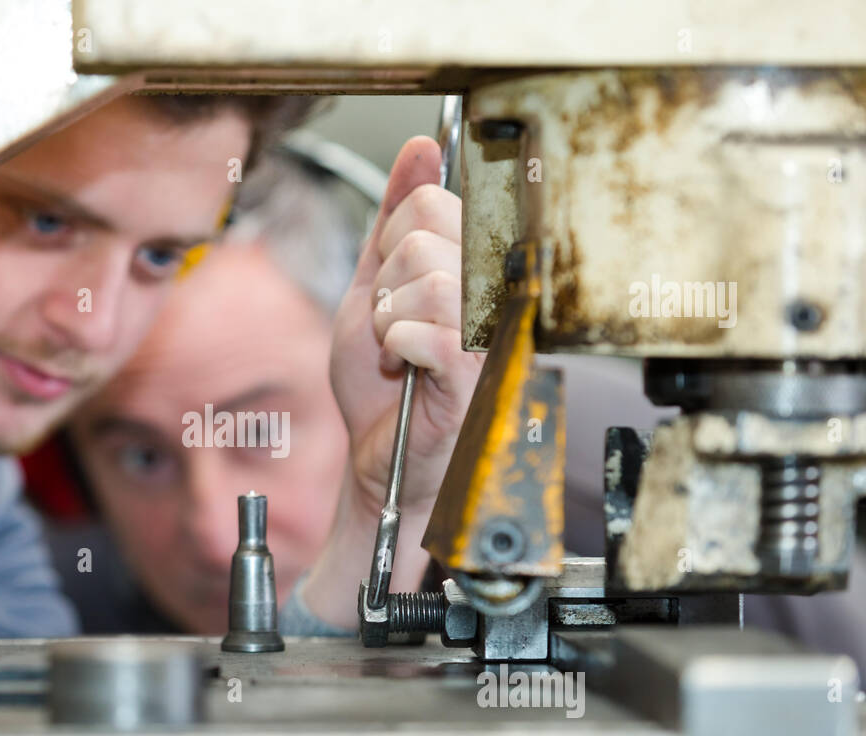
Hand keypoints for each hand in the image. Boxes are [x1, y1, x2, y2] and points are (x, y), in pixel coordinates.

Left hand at [332, 134, 482, 513]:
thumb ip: (392, 220)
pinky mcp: (480, 373)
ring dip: (390, 320)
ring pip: (429, 279)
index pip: (429, 202)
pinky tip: (405, 370)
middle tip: (393, 325)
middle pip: (425, 234)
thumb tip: (420, 149)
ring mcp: (492, 331)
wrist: (376, 456)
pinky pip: (430, 330)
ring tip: (398, 350)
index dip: (390, 243)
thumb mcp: (372, 287)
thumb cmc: (383, 383)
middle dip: (385, 285)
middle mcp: (492, 289)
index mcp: (472, 262)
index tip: (391, 287)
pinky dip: (398, 348)